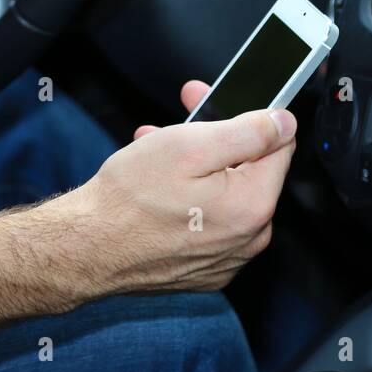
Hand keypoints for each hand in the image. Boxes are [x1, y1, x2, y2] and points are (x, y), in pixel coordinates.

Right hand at [55, 81, 296, 294]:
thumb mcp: (190, 145)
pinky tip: (160, 184)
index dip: (249, 116)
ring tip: (158, 147)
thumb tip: (285, 123)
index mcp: (254, 206)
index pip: (280, 147)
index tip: (219, 102)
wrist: (87, 249)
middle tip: (181, 117)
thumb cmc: (130, 199)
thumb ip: (248, 131)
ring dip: (198, 166)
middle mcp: (249, 239)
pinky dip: (192, 199)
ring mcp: (226, 258)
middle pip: (250, 171)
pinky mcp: (204, 269)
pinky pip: (210, 223)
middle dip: (217, 138)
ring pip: (226, 195)